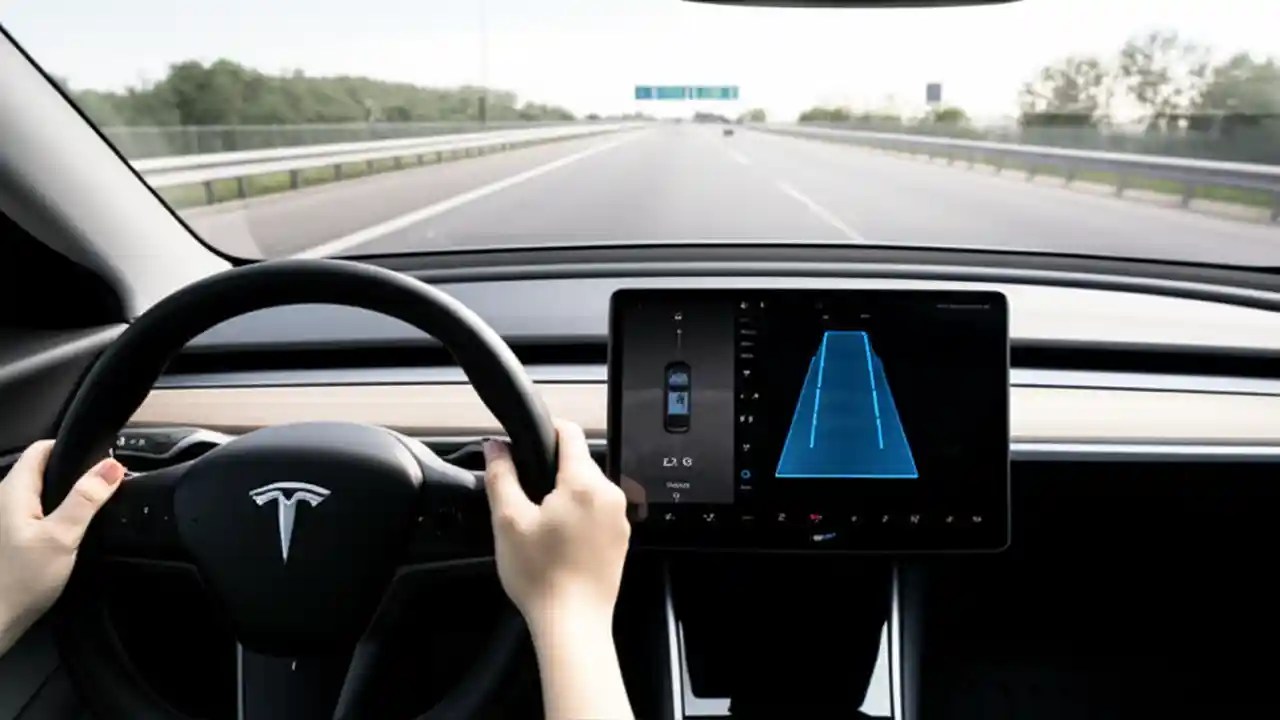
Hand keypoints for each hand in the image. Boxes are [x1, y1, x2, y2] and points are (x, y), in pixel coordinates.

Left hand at [0, 441, 125, 654]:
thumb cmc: (20, 581)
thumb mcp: (61, 537)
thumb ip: (86, 499)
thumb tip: (112, 465)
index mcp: (12, 491)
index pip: (41, 449)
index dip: (72, 448)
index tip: (101, 462)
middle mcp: (2, 500)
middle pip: (40, 471)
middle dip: (72, 475)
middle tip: (102, 492)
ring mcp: (2, 520)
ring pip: (37, 494)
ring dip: (62, 498)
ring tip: (87, 515)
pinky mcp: (6, 539)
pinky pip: (32, 514)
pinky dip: (51, 516)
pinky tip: (65, 537)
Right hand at [483, 420, 629, 632]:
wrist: (573, 624)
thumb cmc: (541, 576)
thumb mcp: (508, 521)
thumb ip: (501, 476)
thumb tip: (496, 447)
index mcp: (584, 483)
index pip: (570, 433)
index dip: (547, 430)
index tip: (529, 440)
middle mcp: (610, 495)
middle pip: (579, 463)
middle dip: (552, 472)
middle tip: (525, 498)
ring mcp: (619, 518)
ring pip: (588, 489)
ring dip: (566, 496)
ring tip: (541, 526)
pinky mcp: (620, 539)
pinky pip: (598, 513)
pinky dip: (579, 517)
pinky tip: (559, 543)